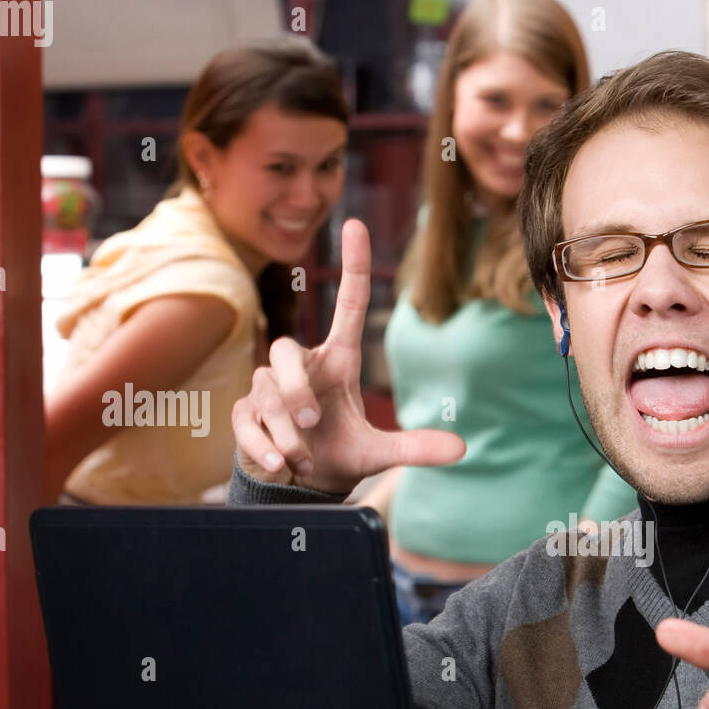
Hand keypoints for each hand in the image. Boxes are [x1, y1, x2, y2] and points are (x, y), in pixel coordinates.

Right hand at [231, 219, 464, 492]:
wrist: (301, 485)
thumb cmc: (339, 454)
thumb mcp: (378, 453)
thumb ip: (415, 447)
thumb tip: (462, 449)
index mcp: (337, 362)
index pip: (348, 306)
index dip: (352, 265)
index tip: (356, 223)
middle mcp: (301, 366)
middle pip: (283, 350)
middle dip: (295, 390)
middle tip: (312, 425)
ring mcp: (269, 387)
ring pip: (266, 392)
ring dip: (285, 430)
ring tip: (300, 459)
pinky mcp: (246, 413)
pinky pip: (246, 419)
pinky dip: (262, 445)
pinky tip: (279, 465)